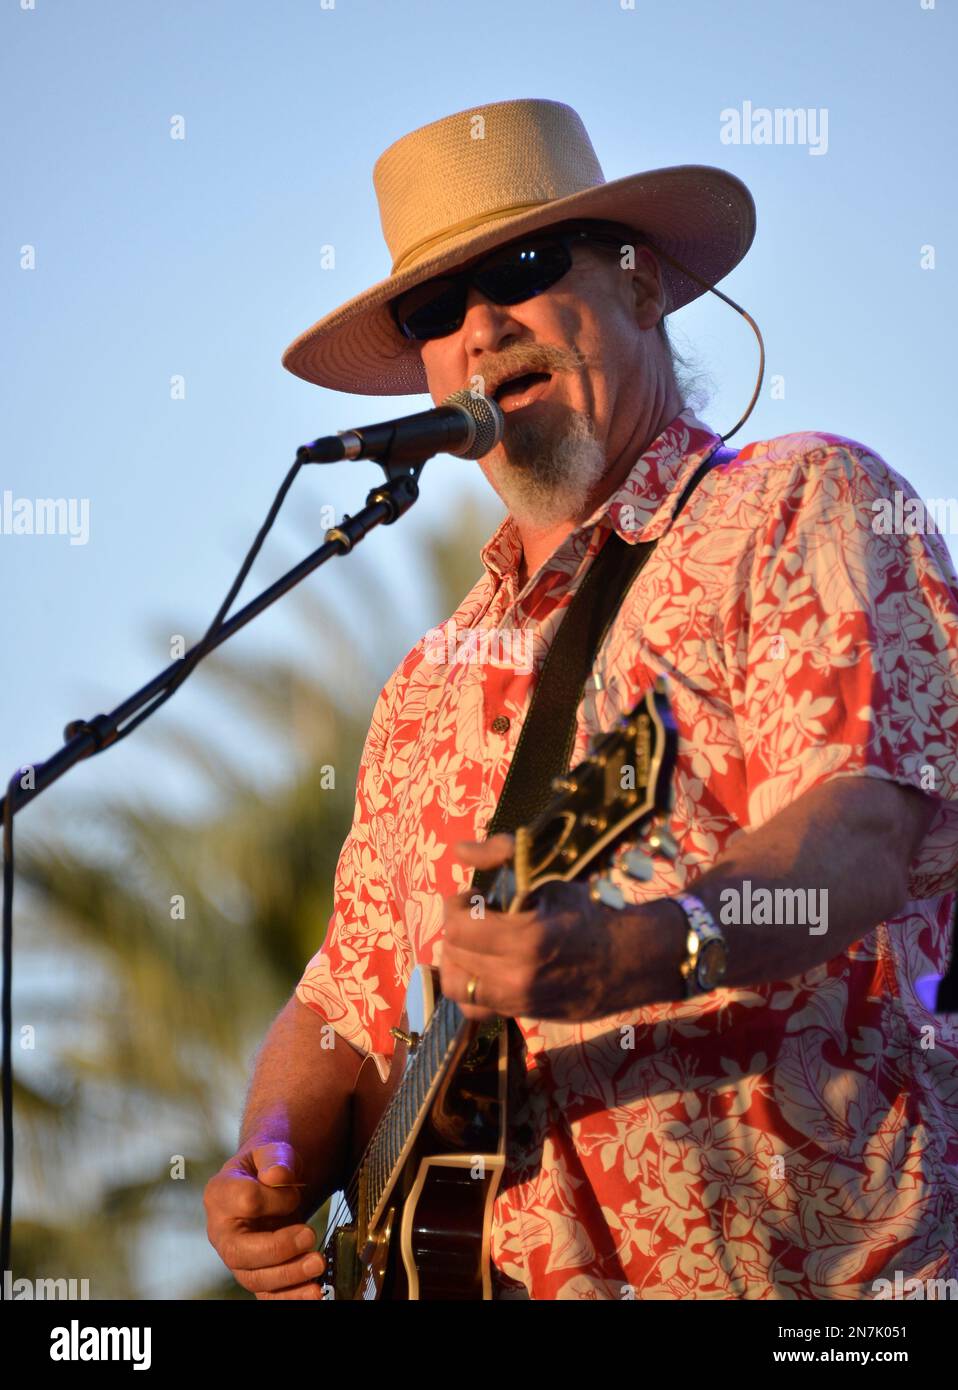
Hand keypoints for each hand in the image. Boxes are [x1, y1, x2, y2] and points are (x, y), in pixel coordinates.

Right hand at [204, 1142, 327, 1299]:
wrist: (270, 1182)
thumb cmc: (268, 1165)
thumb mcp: (272, 1150)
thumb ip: (275, 1158)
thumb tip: (278, 1175)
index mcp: (220, 1194)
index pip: (246, 1202)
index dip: (276, 1198)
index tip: (295, 1191)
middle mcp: (221, 1232)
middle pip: (240, 1252)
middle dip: (277, 1249)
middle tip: (310, 1235)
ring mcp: (237, 1258)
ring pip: (255, 1278)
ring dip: (289, 1276)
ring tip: (319, 1264)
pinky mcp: (255, 1274)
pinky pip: (268, 1295)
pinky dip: (291, 1297)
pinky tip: (314, 1292)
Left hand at [440, 834, 669, 1021]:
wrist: (632, 958)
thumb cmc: (592, 912)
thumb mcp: (551, 877)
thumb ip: (501, 855)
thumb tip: (460, 849)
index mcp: (525, 939)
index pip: (457, 927)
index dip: (456, 905)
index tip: (473, 896)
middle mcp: (517, 977)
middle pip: (453, 952)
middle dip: (458, 927)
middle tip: (478, 915)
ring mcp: (518, 1001)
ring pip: (456, 984)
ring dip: (458, 957)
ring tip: (475, 942)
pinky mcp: (522, 1015)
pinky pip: (474, 1009)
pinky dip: (470, 988)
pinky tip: (483, 970)